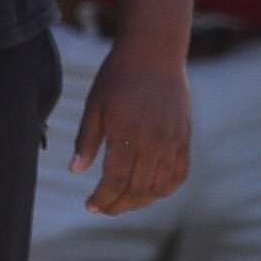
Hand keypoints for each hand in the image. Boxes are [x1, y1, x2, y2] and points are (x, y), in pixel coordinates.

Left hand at [71, 37, 191, 214]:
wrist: (154, 51)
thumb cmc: (117, 75)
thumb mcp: (95, 105)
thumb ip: (86, 140)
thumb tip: (75, 171)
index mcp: (128, 134)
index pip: (116, 181)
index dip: (103, 199)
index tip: (90, 206)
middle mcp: (154, 142)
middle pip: (138, 189)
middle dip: (119, 205)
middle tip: (103, 209)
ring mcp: (173, 141)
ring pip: (160, 186)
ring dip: (141, 201)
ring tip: (123, 203)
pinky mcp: (185, 137)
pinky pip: (180, 173)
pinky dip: (166, 188)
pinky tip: (151, 192)